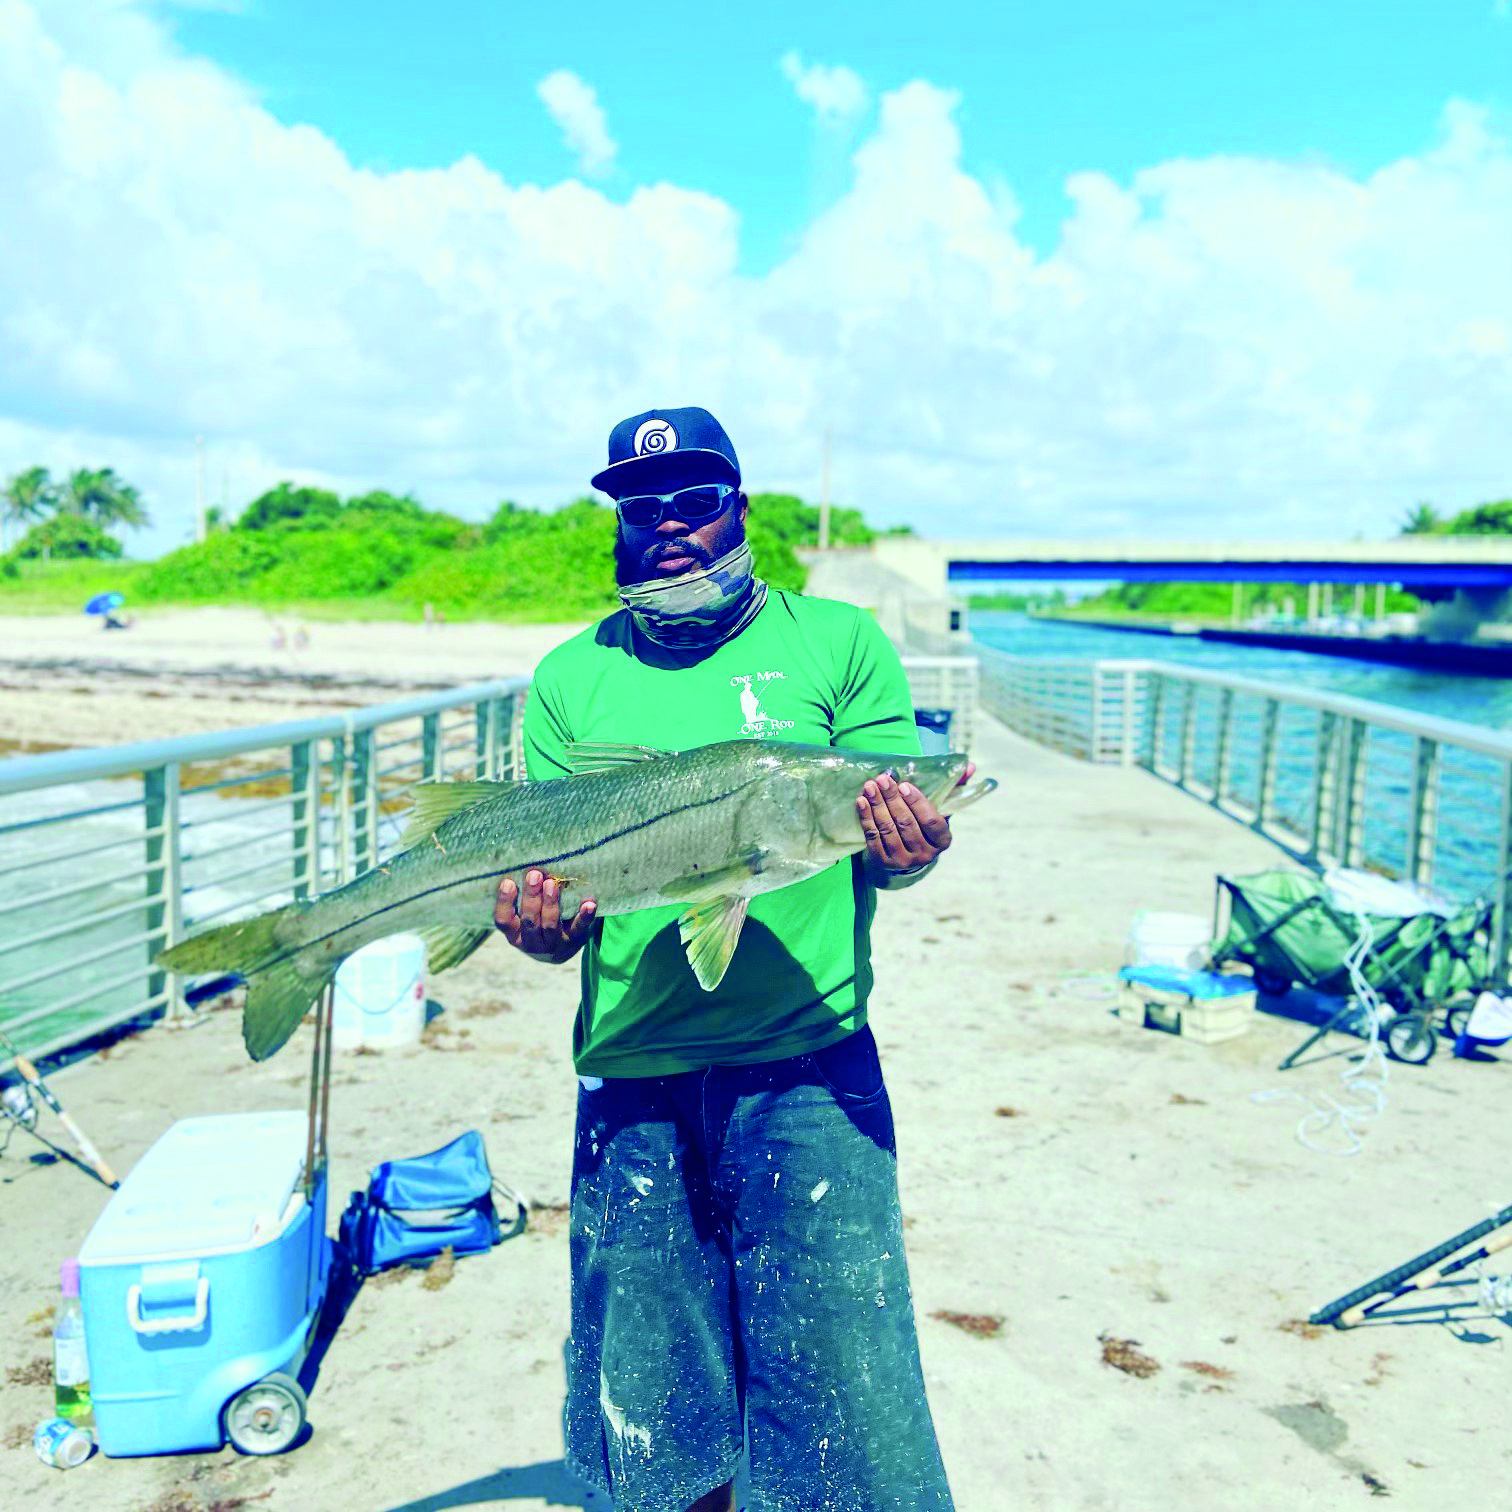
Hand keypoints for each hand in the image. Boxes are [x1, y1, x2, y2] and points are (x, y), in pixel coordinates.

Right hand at [494, 870, 595, 962]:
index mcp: (515, 934)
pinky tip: (589, 904)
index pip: (503, 921)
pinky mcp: (575, 940)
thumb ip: (520, 897)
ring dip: (551, 904)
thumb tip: (523, 865)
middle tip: (534, 875)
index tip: (508, 882)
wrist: (559, 951)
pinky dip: (585, 916)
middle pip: (529, 921)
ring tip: (552, 884)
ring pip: (550, 925)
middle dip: (531, 898)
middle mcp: (532, 942)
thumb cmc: (536, 923)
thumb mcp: (522, 917)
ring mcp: (554, 943)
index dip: (504, 903)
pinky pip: (580, 928)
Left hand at [856, 764, 975, 872]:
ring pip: (888, 829)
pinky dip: (866, 818)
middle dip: (892, 799)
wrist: (905, 856)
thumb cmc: (924, 826)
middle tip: (882, 779)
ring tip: (869, 786)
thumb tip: (969, 766)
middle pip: (906, 823)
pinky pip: (873, 837)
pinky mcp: (883, 862)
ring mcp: (903, 859)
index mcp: (942, 840)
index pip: (931, 821)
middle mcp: (924, 854)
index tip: (904, 785)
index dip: (917, 802)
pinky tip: (861, 802)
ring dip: (877, 805)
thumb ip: (954, 788)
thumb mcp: (941, 810)